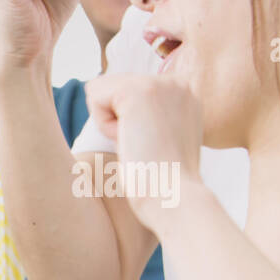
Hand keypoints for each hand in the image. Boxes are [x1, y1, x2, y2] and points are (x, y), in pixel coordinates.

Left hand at [84, 73, 206, 234]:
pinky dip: (103, 124)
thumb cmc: (163, 182)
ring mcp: (160, 83)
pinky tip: (129, 140)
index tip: (153, 146)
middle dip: (117, 120)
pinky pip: (94, 96)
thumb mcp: (163, 139)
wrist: (174, 198)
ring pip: (101, 89)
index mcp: (185, 93)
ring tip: (139, 143)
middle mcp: (177, 81)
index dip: (128, 122)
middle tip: (144, 147)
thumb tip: (119, 112)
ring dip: (110, 123)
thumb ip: (150, 117)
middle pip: (112, 86)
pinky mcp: (138, 91)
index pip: (128, 89)